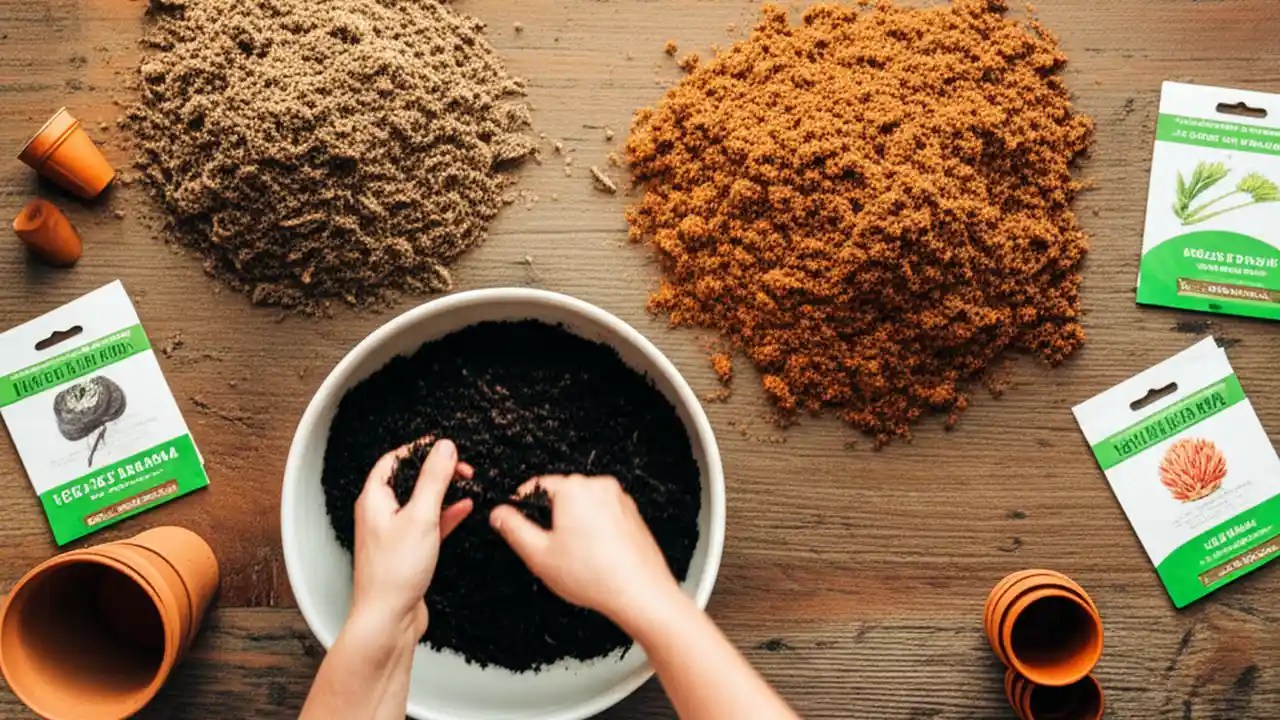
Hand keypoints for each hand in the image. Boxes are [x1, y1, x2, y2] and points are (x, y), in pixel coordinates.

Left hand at [350, 438, 472, 637]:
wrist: (388, 620)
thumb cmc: (394, 572)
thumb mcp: (421, 517)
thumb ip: (434, 479)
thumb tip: (444, 446)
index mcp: (374, 499)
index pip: (394, 460)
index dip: (419, 449)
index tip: (445, 445)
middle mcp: (380, 513)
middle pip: (409, 479)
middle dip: (436, 469)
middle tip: (462, 466)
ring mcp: (394, 533)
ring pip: (421, 501)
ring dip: (444, 490)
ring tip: (468, 481)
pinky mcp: (408, 551)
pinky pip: (428, 524)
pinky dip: (446, 514)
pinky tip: (465, 508)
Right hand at [489, 474, 682, 625]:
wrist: (640, 593)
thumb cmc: (593, 575)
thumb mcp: (539, 554)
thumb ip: (514, 528)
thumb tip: (499, 512)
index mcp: (574, 489)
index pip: (537, 485)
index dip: (521, 502)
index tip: (515, 519)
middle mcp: (599, 486)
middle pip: (562, 495)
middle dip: (550, 517)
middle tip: (547, 548)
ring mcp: (619, 499)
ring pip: (583, 505)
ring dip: (574, 524)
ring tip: (575, 557)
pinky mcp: (632, 514)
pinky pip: (603, 514)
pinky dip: (595, 529)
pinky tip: (595, 556)